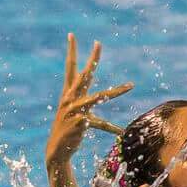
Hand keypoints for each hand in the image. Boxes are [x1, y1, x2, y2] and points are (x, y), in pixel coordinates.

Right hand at [47, 34, 132, 160]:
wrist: (56, 151)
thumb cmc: (67, 130)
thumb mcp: (73, 112)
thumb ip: (84, 101)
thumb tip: (100, 96)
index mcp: (67, 94)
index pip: (70, 68)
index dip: (71, 51)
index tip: (72, 36)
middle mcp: (70, 99)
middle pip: (84, 75)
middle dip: (92, 59)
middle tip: (98, 43)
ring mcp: (75, 110)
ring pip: (99, 97)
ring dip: (117, 91)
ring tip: (131, 85)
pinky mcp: (81, 123)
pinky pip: (102, 124)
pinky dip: (112, 128)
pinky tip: (121, 131)